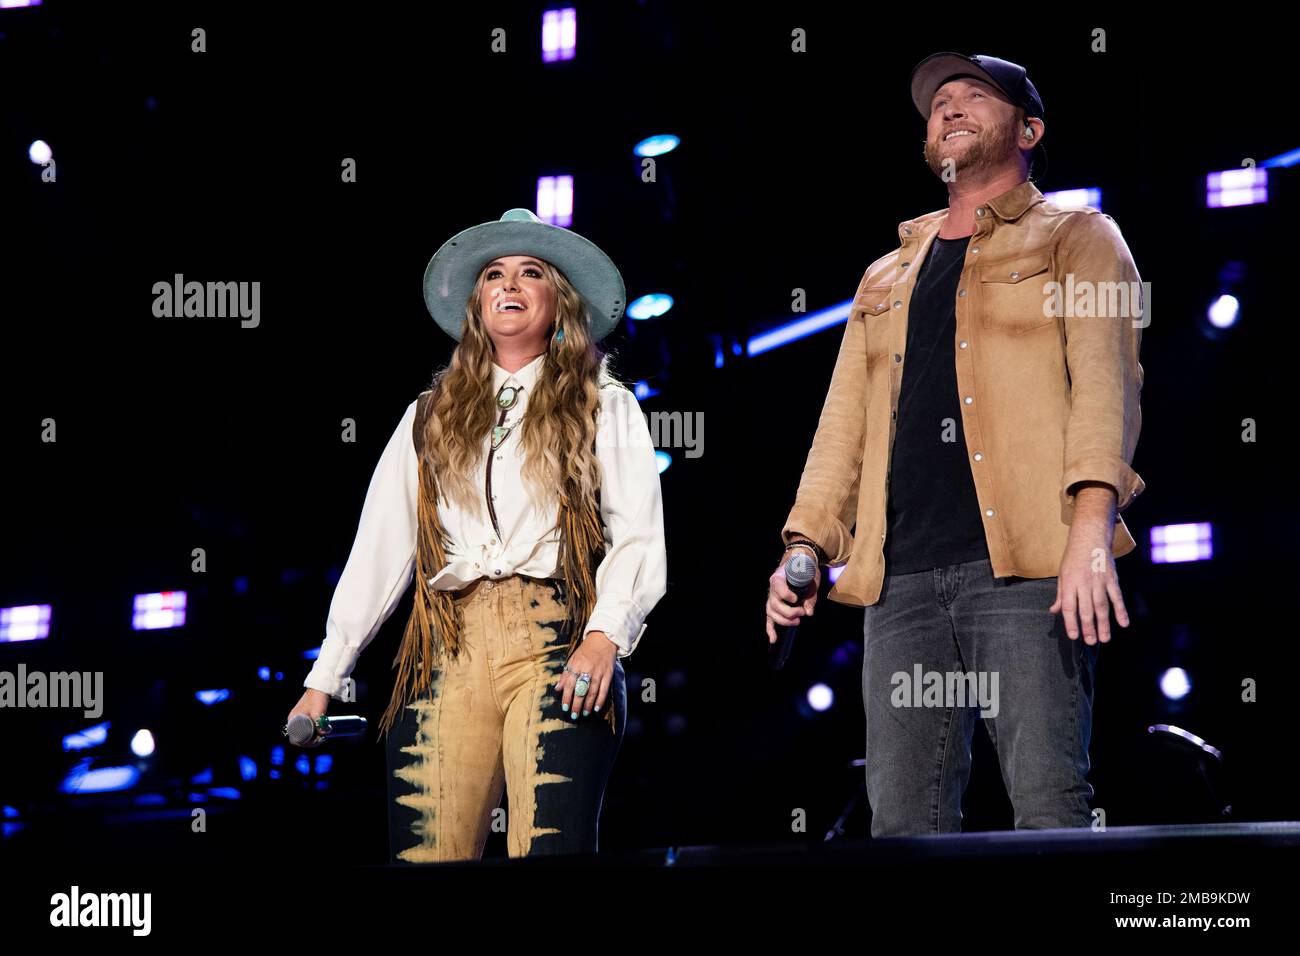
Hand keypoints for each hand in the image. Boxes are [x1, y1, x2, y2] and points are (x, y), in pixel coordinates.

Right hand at [286, 688, 330, 747]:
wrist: (320, 687)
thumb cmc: (317, 698)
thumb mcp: (318, 713)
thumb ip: (320, 725)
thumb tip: (322, 734)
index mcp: (293, 719)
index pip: (294, 738)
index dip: (305, 743)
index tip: (315, 742)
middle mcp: (294, 720)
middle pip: (299, 737)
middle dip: (310, 741)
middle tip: (321, 740)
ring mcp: (299, 718)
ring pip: (304, 733)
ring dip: (313, 737)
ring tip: (322, 737)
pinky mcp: (305, 716)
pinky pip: (307, 728)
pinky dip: (313, 732)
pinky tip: (321, 733)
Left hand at [554, 631, 617, 718]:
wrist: (603, 639)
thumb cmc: (586, 650)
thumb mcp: (572, 659)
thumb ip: (565, 674)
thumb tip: (557, 688)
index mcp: (576, 665)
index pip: (570, 684)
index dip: (567, 697)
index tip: (565, 707)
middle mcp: (587, 669)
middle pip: (581, 690)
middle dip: (576, 704)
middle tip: (573, 715)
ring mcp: (599, 672)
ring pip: (592, 692)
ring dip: (587, 704)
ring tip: (584, 713)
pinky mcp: (608, 674)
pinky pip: (604, 690)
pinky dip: (600, 700)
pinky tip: (596, 708)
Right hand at [765, 553, 819, 643]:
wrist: (799, 565)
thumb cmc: (805, 570)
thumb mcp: (811, 579)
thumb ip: (810, 596)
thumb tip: (809, 612)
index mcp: (779, 578)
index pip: (777, 587)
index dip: (785, 595)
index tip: (796, 599)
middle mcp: (772, 589)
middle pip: (774, 604)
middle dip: (788, 612)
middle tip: (801, 613)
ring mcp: (772, 599)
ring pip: (772, 613)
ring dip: (783, 620)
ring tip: (797, 622)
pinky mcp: (774, 606)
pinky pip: (770, 618)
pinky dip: (771, 629)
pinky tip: (773, 639)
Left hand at [1050, 528, 1129, 644]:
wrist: (1090, 537)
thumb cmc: (1074, 557)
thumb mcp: (1062, 574)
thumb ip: (1061, 594)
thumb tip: (1054, 611)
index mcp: (1069, 582)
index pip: (1069, 607)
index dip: (1070, 622)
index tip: (1073, 636)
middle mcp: (1084, 583)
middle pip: (1086, 609)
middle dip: (1088, 628)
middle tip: (1091, 642)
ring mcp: (1099, 581)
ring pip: (1101, 606)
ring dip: (1103, 624)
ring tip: (1104, 639)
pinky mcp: (1112, 578)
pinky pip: (1117, 597)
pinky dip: (1121, 610)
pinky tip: (1123, 623)